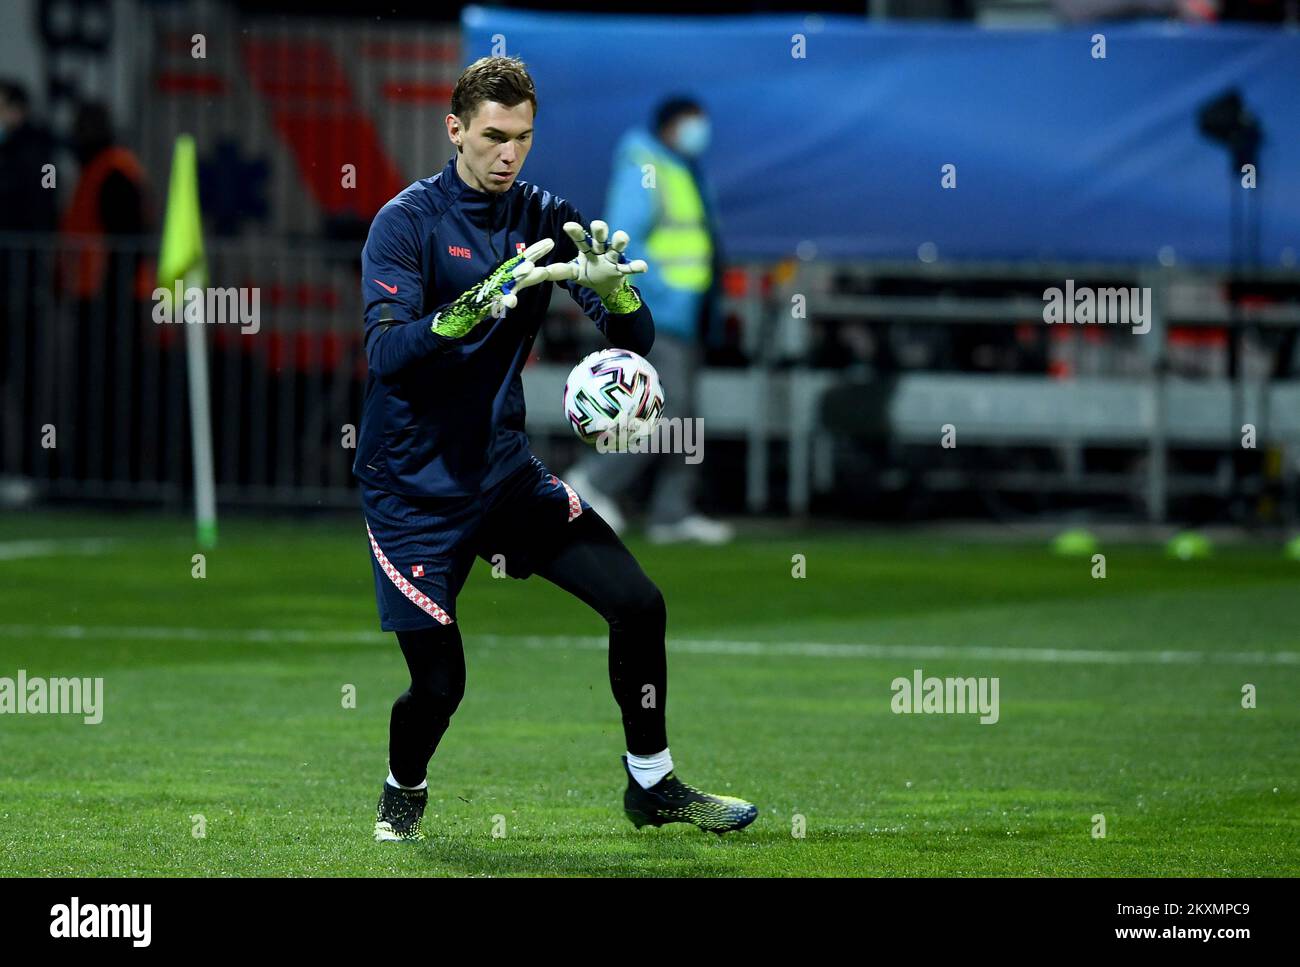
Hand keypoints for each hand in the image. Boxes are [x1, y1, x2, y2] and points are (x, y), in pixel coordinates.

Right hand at [431, 238, 569, 337]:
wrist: (462, 313)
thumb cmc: (486, 300)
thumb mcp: (508, 290)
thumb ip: (524, 281)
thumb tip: (542, 270)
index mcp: (508, 277)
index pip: (524, 261)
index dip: (536, 251)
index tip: (551, 241)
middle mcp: (502, 280)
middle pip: (519, 265)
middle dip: (532, 255)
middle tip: (548, 244)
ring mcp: (493, 291)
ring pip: (509, 281)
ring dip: (519, 274)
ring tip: (530, 267)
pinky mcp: (485, 303)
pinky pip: (496, 303)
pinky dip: (503, 302)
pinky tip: (512, 301)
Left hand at [561, 220, 647, 309]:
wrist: (606, 287)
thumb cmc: (589, 273)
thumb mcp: (574, 273)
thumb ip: (560, 271)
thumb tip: (542, 272)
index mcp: (587, 249)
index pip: (580, 238)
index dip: (576, 232)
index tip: (568, 226)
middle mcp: (600, 249)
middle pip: (600, 236)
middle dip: (599, 230)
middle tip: (597, 225)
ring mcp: (613, 258)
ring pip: (617, 247)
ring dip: (620, 241)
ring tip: (621, 238)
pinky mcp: (622, 269)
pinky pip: (630, 267)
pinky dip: (637, 266)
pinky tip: (643, 267)